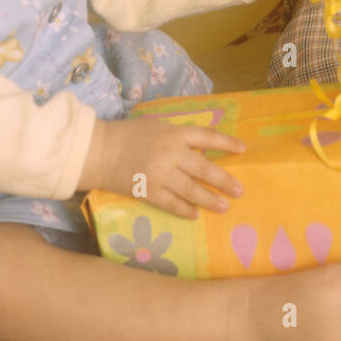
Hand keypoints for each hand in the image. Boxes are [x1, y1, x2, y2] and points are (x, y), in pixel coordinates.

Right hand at [98, 118, 246, 218]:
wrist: (98, 151)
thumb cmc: (126, 134)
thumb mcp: (156, 126)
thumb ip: (177, 136)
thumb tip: (198, 148)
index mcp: (174, 133)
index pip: (207, 136)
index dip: (226, 142)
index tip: (242, 150)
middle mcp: (171, 154)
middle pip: (204, 168)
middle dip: (224, 180)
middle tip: (240, 190)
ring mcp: (160, 175)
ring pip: (191, 190)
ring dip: (209, 199)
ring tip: (224, 206)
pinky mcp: (148, 192)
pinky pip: (171, 204)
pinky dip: (185, 210)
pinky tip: (195, 215)